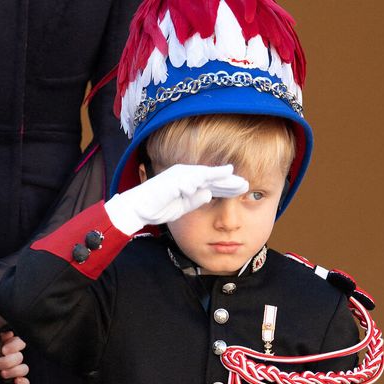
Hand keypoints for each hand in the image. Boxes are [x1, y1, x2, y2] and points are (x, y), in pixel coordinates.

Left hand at [0, 332, 30, 383]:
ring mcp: (17, 372)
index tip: (4, 350)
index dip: (14, 345)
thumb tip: (8, 334)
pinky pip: (26, 383)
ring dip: (14, 371)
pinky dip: (23, 382)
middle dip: (9, 361)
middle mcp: (13, 359)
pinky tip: (17, 381)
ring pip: (24, 368)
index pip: (18, 342)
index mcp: (7, 348)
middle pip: (19, 356)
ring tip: (2, 374)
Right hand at [103, 163, 248, 235]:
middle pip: (211, 177)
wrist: (137, 209)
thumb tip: (209, 194)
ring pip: (199, 175)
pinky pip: (181, 182)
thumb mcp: (184, 206)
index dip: (229, 186)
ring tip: (230, 176)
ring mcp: (176, 177)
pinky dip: (192, 182)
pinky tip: (204, 185)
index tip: (245, 189)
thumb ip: (196, 199)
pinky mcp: (167, 182)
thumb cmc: (159, 206)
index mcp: (190, 181)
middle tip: (246, 183)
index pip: (213, 183)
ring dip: (215, 175)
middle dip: (228, 180)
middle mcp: (185, 175)